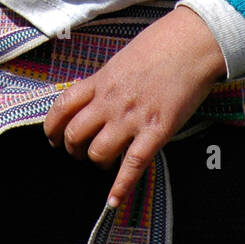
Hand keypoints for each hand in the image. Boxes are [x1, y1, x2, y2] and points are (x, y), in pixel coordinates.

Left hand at [43, 5, 225, 209]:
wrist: (191, 43)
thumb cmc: (160, 45)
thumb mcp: (122, 59)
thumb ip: (107, 80)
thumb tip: (96, 95)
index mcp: (101, 81)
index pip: (62, 107)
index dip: (53, 127)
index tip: (53, 137)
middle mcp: (110, 101)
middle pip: (76, 134)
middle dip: (73, 149)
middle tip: (79, 152)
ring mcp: (132, 118)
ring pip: (98, 152)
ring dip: (97, 162)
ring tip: (103, 163)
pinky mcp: (156, 131)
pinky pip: (133, 164)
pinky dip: (121, 186)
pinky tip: (114, 200)